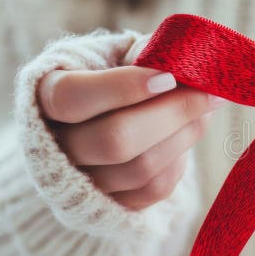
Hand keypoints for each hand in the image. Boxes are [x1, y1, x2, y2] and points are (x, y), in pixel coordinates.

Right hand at [38, 67, 225, 209]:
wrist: (103, 121)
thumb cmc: (115, 77)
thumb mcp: (119, 54)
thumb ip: (146, 50)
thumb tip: (189, 54)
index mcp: (43, 96)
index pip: (72, 96)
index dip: (123, 87)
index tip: (171, 76)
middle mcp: (52, 145)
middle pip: (114, 139)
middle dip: (173, 113)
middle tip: (210, 92)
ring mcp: (78, 182)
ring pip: (139, 168)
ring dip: (185, 135)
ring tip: (207, 108)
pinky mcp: (109, 205)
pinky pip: (154, 189)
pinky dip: (180, 160)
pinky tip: (187, 135)